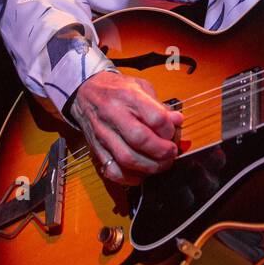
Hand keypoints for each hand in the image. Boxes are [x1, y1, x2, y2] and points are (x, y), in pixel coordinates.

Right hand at [68, 72, 183, 185]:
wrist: (86, 92)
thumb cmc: (117, 89)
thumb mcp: (141, 87)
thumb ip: (160, 106)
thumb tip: (177, 121)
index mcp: (128, 96)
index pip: (155, 117)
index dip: (169, 130)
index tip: (172, 133)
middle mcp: (113, 115)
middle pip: (140, 140)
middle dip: (161, 152)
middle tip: (171, 153)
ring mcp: (103, 134)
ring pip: (127, 159)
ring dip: (149, 167)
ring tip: (161, 164)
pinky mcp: (96, 148)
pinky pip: (112, 170)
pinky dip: (129, 177)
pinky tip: (141, 174)